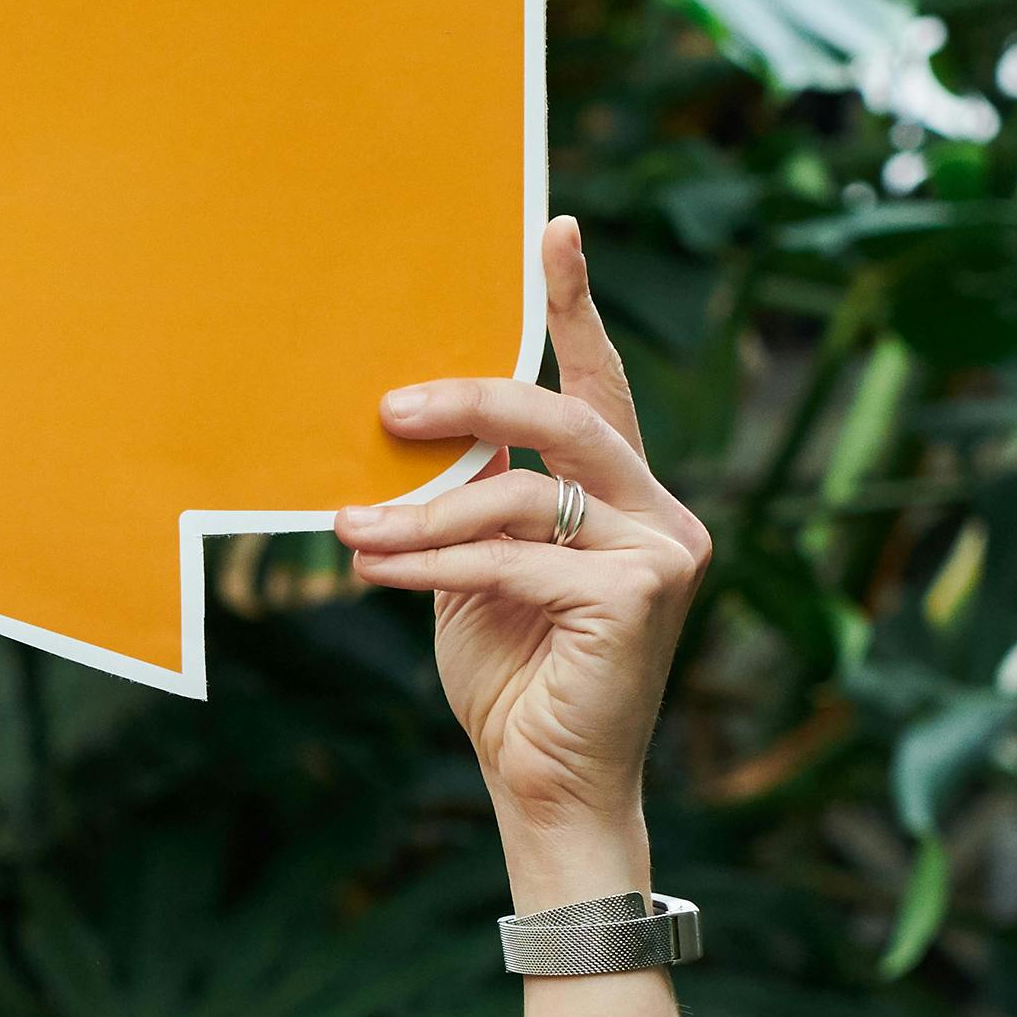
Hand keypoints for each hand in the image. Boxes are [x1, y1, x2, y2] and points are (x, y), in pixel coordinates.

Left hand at [333, 219, 708, 873]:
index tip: (552, 228)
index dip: (575, 307)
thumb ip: (473, 500)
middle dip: (470, 400)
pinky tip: (378, 570)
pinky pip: (512, 556)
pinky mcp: (642, 595)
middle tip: (389, 403)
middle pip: (565, 418)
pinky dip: (434, 562)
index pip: (599, 386)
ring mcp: (665, 552)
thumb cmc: (511, 680)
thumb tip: (419, 429)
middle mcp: (662, 513)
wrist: (543, 788)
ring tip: (351, 529)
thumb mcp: (479, 570)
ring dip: (422, 514)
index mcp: (626, 497)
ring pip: (523, 496)